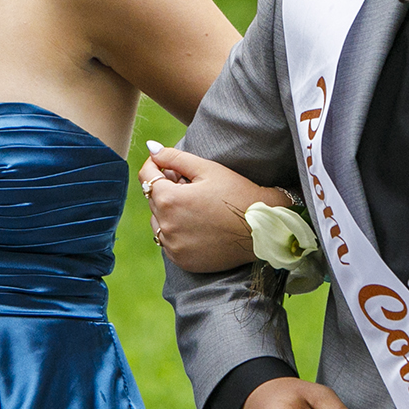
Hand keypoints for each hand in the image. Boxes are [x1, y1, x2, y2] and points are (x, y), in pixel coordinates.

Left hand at [138, 144, 291, 273]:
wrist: (262, 230)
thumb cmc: (238, 194)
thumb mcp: (208, 169)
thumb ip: (175, 157)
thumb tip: (151, 148)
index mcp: (169, 199)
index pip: (146, 177)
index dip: (155, 165)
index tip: (165, 163)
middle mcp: (166, 225)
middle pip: (153, 199)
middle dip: (166, 188)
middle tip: (191, 185)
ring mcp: (173, 246)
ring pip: (158, 221)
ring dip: (169, 211)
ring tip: (197, 207)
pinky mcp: (182, 260)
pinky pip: (169, 242)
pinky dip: (177, 232)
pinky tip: (198, 226)